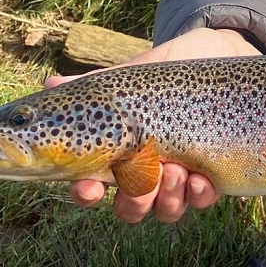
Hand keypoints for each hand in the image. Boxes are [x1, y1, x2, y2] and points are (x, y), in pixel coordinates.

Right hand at [59, 28, 260, 220]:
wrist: (216, 56)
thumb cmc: (165, 72)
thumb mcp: (131, 78)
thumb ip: (93, 89)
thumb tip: (49, 85)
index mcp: (117, 155)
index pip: (91, 186)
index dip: (85, 194)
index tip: (89, 187)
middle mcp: (146, 174)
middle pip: (130, 209)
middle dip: (135, 201)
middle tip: (145, 176)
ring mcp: (178, 179)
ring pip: (164, 211)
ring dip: (167, 197)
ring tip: (176, 169)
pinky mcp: (211, 176)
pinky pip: (201, 202)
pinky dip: (198, 195)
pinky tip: (201, 179)